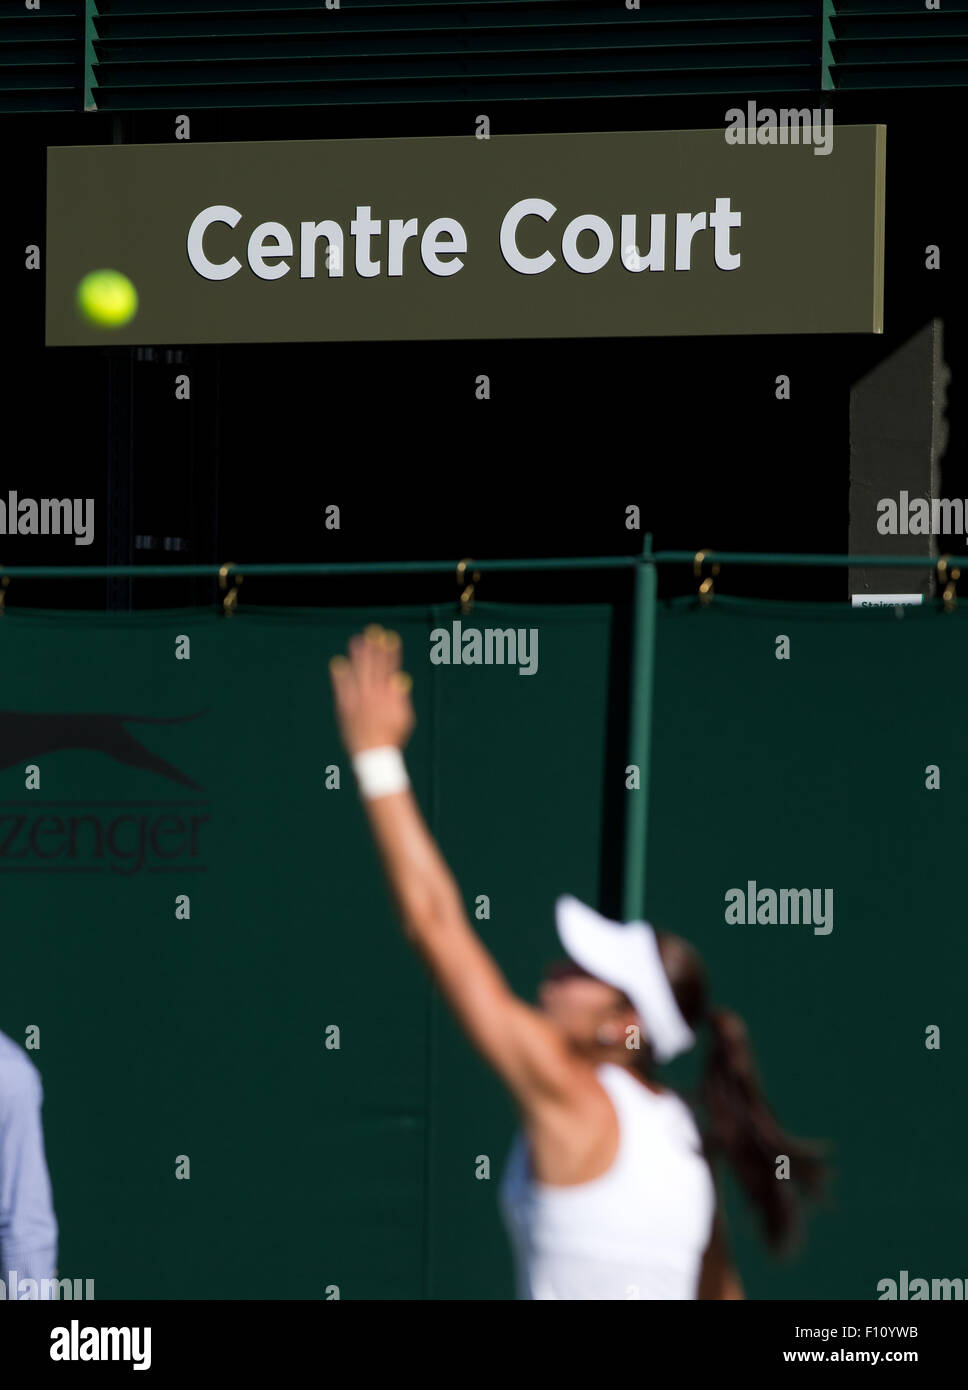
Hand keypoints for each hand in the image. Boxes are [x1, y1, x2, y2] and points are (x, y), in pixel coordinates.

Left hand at [330, 625, 414, 754]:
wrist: (373, 756)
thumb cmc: (392, 739)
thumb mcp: (405, 718)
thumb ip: (401, 698)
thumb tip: (400, 679)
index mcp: (390, 696)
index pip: (390, 668)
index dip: (390, 652)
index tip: (390, 638)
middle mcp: (373, 695)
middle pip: (373, 667)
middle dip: (374, 648)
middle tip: (373, 633)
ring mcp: (358, 701)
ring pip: (358, 673)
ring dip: (358, 657)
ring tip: (357, 641)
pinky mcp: (345, 708)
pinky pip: (341, 688)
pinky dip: (339, 676)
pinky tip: (337, 663)